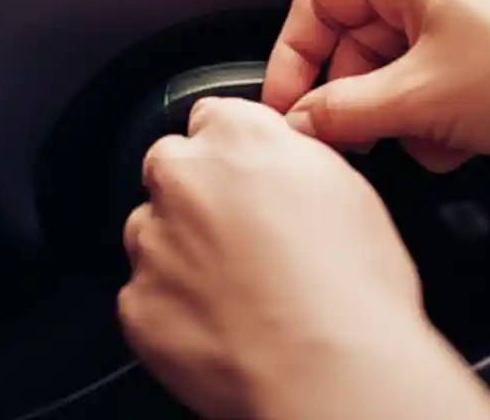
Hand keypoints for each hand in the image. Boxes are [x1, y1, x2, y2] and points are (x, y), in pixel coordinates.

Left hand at [120, 98, 489, 418]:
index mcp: (238, 137)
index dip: (234, 151)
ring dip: (179, 250)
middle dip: (195, 195)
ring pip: (151, 231)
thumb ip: (290, 155)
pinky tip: (220, 323)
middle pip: (171, 168)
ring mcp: (152, 241)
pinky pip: (144, 294)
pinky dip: (171, 306)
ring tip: (237, 289)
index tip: (249, 177)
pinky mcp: (136, 302)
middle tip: (243, 238)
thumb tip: (276, 157)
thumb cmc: (353, 287)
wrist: (329, 372)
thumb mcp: (346, 185)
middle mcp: (184, 178)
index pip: (213, 117)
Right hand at [263, 0, 489, 171]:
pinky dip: (435, 109)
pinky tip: (457, 141)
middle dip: (355, 97)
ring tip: (427, 143)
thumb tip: (299, 124)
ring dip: (400, 112)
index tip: (287, 110)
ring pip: (396, 61)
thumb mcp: (418, 100)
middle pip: (355, 36)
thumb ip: (343, 113)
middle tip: (353, 142)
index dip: (291, 59)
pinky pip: (436, 70)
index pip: (316, 0)